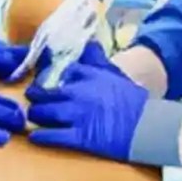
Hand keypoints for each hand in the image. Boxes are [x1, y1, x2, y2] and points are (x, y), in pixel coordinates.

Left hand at [25, 47, 147, 161]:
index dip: (46, 77)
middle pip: (43, 94)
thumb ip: (97, 60)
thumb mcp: (114, 75)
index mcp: (87, 77)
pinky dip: (40, 137)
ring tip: (34, 116)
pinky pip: (52, 136)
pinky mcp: (81, 138)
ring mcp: (78, 116)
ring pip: (43, 113)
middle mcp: (78, 94)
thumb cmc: (133, 100)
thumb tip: (89, 42)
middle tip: (33, 99)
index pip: (57, 72)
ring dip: (35, 115)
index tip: (41, 81)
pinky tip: (35, 137)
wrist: (149, 126)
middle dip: (35, 97)